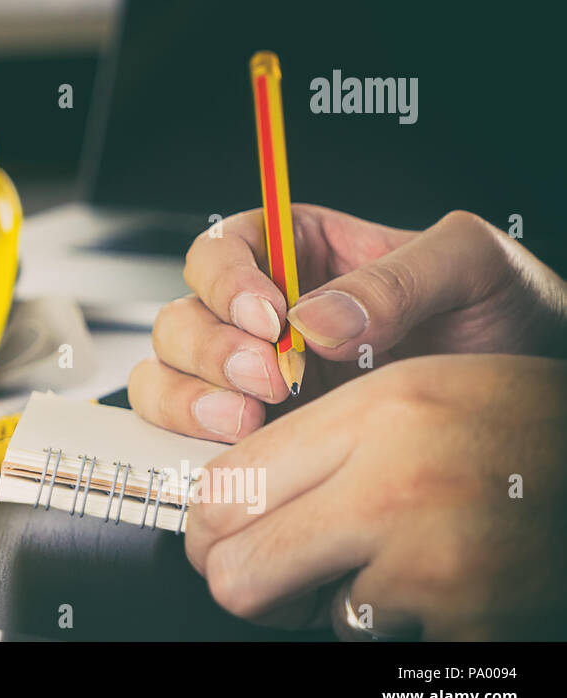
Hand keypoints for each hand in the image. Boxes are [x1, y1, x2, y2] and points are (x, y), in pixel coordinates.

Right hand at [127, 206, 566, 441]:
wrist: (538, 407)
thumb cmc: (506, 318)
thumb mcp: (471, 270)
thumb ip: (396, 278)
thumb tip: (314, 320)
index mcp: (304, 254)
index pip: (226, 247)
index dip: (227, 278)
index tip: (267, 314)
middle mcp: (265, 315)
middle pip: (183, 312)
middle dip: (211, 348)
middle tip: (271, 379)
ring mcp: (255, 378)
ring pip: (167, 371)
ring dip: (189, 396)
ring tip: (249, 418)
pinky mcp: (258, 436)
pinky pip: (184, 430)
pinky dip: (191, 438)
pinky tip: (241, 450)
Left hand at [184, 354, 566, 639]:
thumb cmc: (520, 424)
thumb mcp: (408, 390)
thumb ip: (311, 436)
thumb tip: (222, 502)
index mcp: (374, 418)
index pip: (224, 491)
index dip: (205, 525)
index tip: (215, 532)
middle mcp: (396, 492)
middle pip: (240, 575)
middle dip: (242, 577)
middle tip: (269, 568)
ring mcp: (437, 572)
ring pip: (317, 616)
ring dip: (340, 597)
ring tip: (400, 553)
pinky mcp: (474, 632)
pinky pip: (387, 643)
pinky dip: (405, 622)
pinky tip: (444, 581)